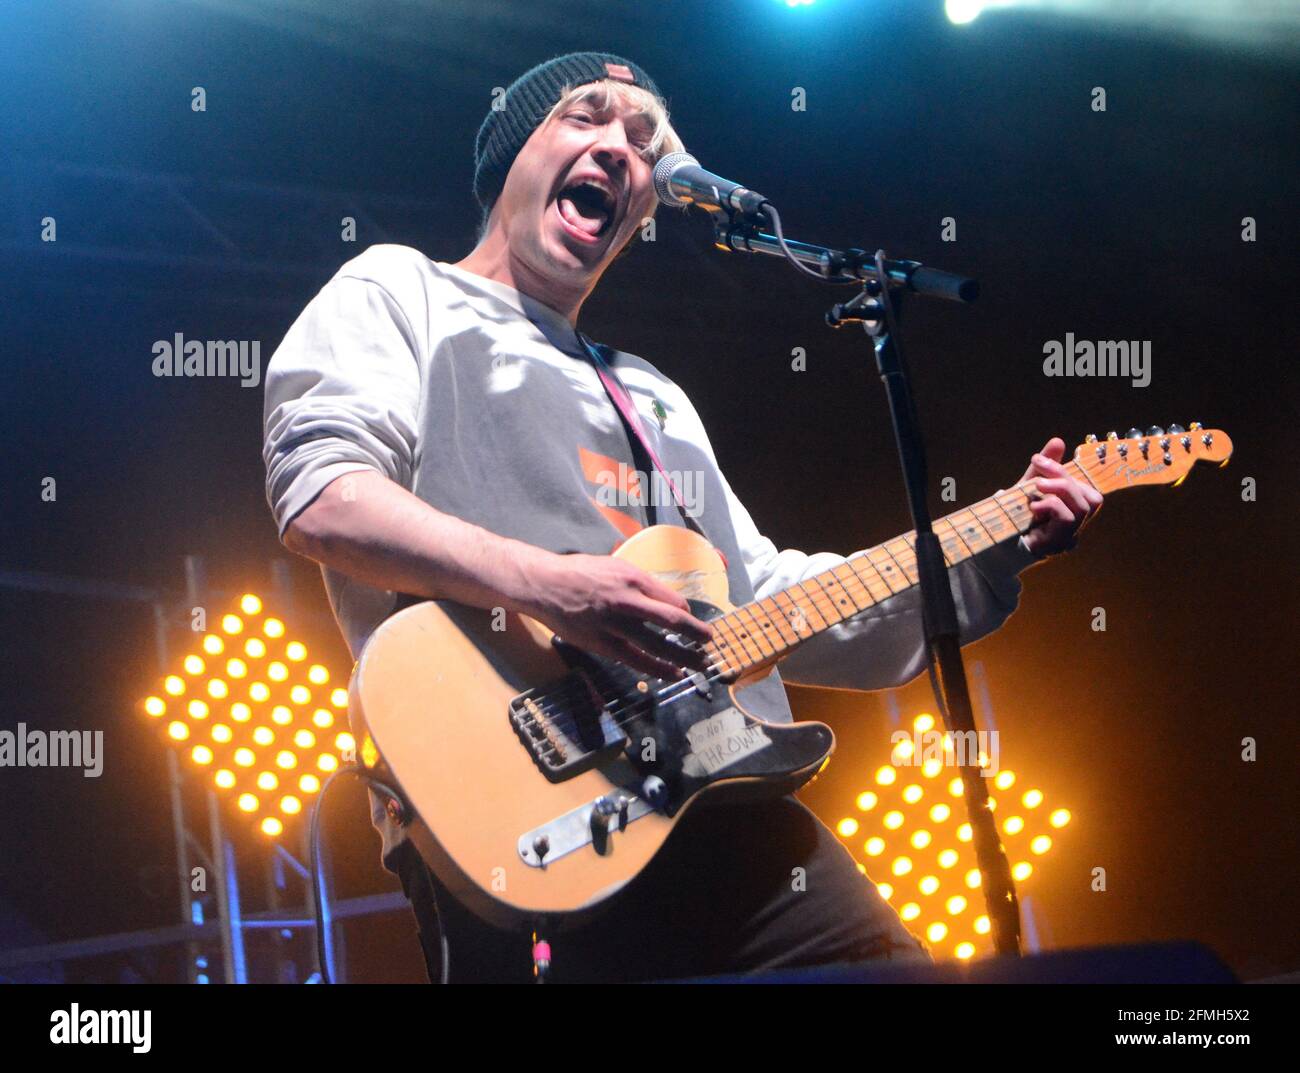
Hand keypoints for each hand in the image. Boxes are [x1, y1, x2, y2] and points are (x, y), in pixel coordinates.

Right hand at [518, 551, 715, 679]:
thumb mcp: (614, 567)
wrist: (544, 585)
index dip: (688, 614)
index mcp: (633, 578)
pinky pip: (634, 659)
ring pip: (656, 643)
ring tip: (699, 663)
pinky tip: (672, 674)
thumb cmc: (580, 573)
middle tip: (711, 641)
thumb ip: (639, 584)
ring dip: (683, 655)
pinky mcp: (601, 643)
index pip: (672, 600)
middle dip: (695, 633)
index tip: (693, 623)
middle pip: (671, 619)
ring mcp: (613, 624)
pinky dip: (656, 668)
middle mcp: (627, 600)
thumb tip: (665, 600)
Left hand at [1015, 438, 1102, 556]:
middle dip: (1064, 477)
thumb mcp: (1030, 486)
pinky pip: (1068, 519)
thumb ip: (1046, 467)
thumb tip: (1058, 441)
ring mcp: (1070, 538)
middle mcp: (1077, 528)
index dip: (1065, 471)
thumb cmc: (1015, 514)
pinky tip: (1033, 506)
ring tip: (1038, 486)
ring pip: (1084, 507)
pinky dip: (1052, 505)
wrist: (992, 541)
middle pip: (1091, 498)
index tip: (1036, 459)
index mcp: (1073, 512)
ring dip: (1061, 489)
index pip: (1087, 489)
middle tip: (1037, 469)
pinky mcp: (1058, 545)